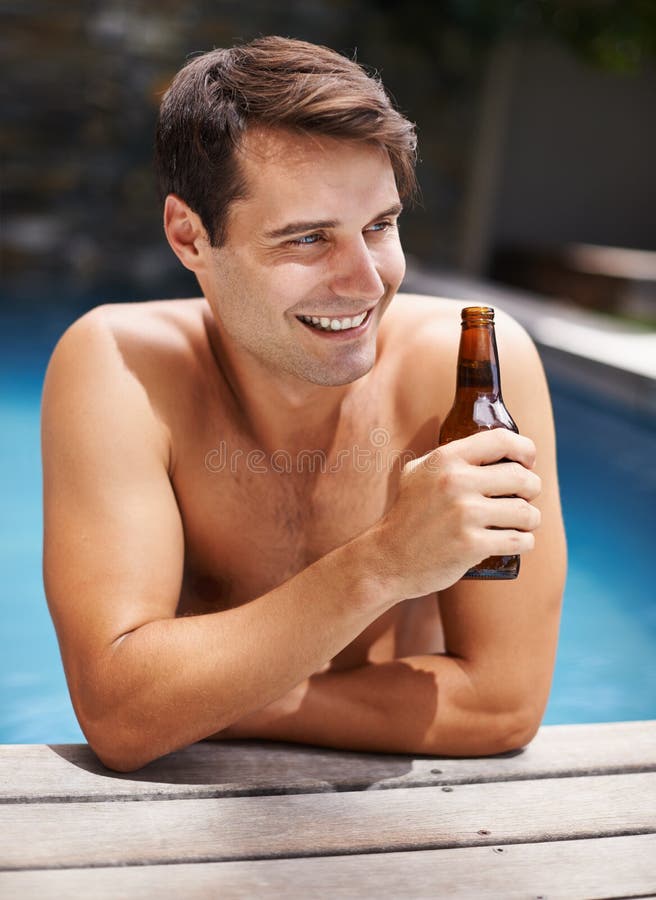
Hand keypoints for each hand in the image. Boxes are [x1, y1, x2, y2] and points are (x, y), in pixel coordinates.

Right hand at [371, 429, 540, 596]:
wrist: (389, 559)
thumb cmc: (408, 514)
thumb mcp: (417, 472)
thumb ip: (449, 457)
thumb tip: (491, 446)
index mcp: (446, 459)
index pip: (503, 440)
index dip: (525, 450)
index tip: (527, 463)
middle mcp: (455, 482)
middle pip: (522, 478)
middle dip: (532, 488)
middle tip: (524, 497)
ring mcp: (464, 515)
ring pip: (526, 512)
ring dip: (531, 519)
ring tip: (522, 523)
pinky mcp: (472, 545)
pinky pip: (520, 540)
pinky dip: (525, 542)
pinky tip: (516, 541)